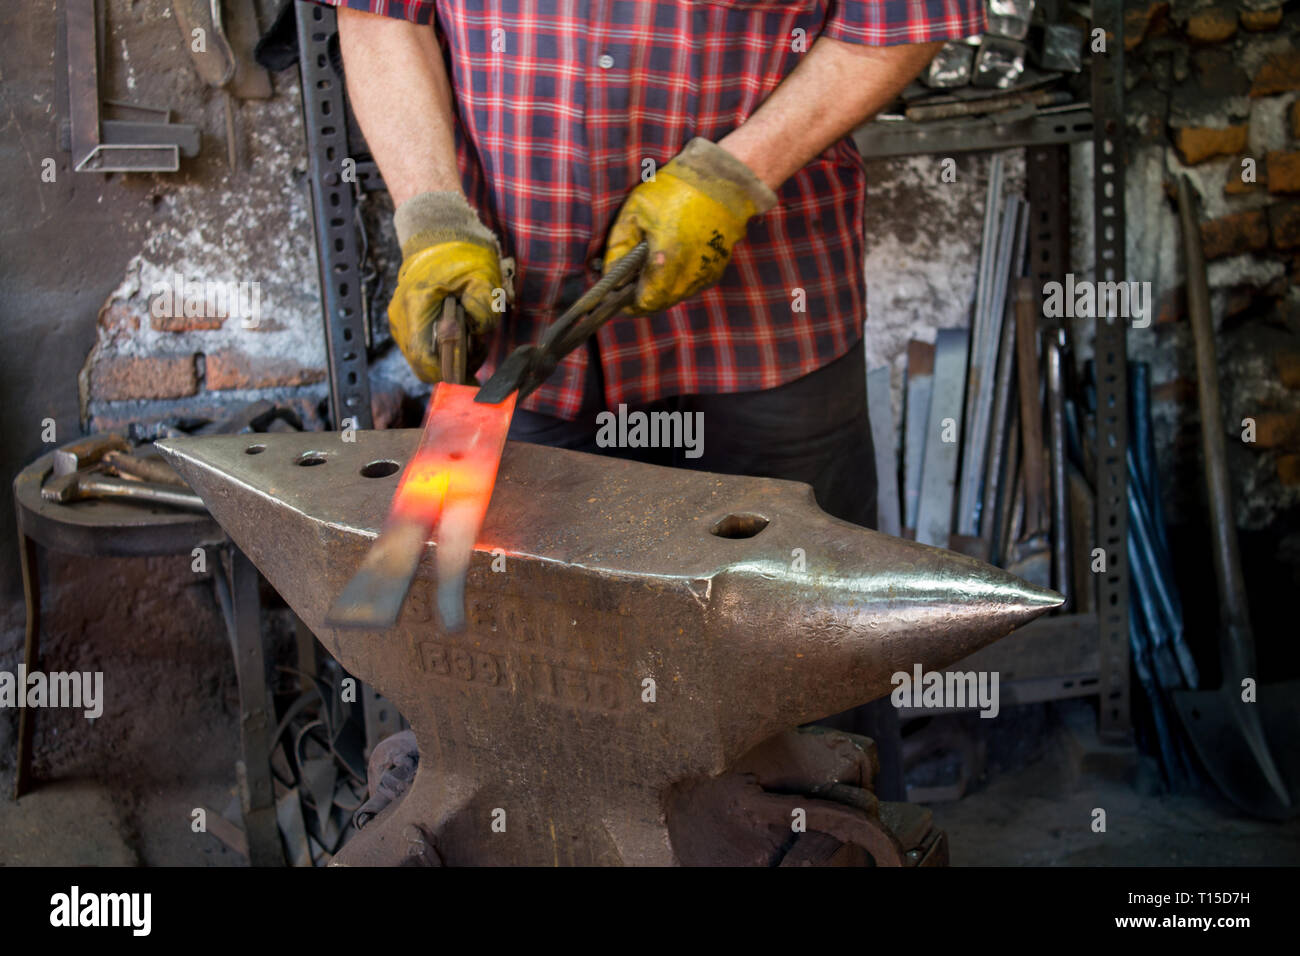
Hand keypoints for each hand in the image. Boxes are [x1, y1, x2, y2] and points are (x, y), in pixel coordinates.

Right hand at [389, 192, 508, 382]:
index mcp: (416, 306)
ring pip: (421, 358)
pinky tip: (461, 339)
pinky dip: (441, 350)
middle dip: (451, 370)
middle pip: (422, 365)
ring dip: (447, 360)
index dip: (449, 375)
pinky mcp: (406, 320)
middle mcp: (402, 317)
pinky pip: (422, 346)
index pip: (425, 359)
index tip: (471, 381)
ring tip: (472, 346)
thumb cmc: (461, 252)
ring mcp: (401, 320)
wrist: (439, 231)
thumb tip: (477, 334)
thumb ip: (484, 309)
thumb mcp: (482, 277)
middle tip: (476, 364)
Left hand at [604, 138, 776, 314]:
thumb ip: (619, 246)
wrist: (722, 181)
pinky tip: (670, 257)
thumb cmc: (675, 191)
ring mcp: (704, 276)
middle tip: (628, 279)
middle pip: (658, 304)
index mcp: (667, 262)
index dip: (626, 303)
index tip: (615, 293)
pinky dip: (676, 279)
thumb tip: (609, 273)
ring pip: (674, 296)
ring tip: (649, 263)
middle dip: (641, 294)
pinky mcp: (715, 271)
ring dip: (658, 287)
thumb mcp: (635, 212)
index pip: (643, 303)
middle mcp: (688, 276)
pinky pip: (689, 285)